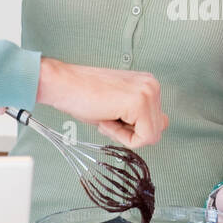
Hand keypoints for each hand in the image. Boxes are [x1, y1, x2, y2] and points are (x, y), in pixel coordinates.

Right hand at [34, 59, 167, 147]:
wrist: (64, 84)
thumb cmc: (84, 95)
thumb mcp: (120, 106)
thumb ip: (139, 117)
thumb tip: (157, 129)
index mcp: (149, 84)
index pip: (156, 122)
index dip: (131, 129)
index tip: (112, 114)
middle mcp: (153, 85)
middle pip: (156, 130)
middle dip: (131, 133)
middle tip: (109, 117)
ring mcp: (148, 93)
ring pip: (150, 136)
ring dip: (125, 134)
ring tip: (107, 116)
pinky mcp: (140, 103)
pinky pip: (142, 138)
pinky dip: (121, 137)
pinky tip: (106, 118)